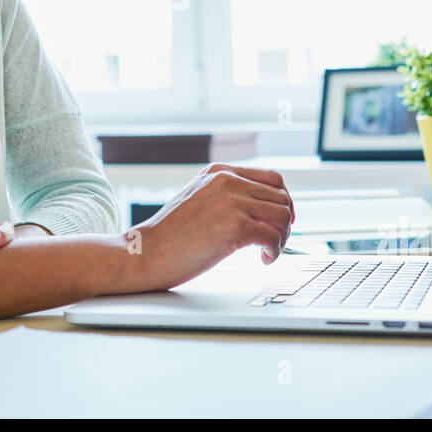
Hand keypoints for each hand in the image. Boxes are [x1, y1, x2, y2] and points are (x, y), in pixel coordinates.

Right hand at [121, 163, 294, 291]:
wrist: (146, 252)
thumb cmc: (171, 235)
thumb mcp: (199, 199)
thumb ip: (227, 196)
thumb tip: (263, 209)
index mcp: (220, 172)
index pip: (273, 178)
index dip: (284, 201)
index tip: (283, 220)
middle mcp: (227, 180)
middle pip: (282, 197)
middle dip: (285, 223)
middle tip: (275, 242)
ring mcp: (231, 201)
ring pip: (283, 215)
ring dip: (282, 238)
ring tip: (268, 252)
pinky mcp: (235, 226)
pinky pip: (274, 236)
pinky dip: (275, 251)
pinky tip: (263, 259)